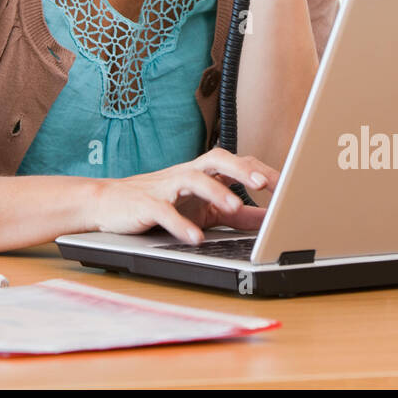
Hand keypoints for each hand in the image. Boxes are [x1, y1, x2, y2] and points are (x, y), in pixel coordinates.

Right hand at [89, 148, 280, 243]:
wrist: (108, 204)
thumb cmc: (161, 203)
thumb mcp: (203, 209)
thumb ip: (236, 213)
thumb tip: (271, 218)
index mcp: (203, 173)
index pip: (237, 162)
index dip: (262, 170)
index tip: (289, 184)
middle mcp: (186, 174)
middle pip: (217, 159)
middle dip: (242, 169)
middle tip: (266, 183)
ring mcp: (165, 186)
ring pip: (192, 178)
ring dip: (215, 191)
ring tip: (234, 206)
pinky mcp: (145, 204)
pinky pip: (164, 211)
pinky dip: (180, 224)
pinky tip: (195, 238)